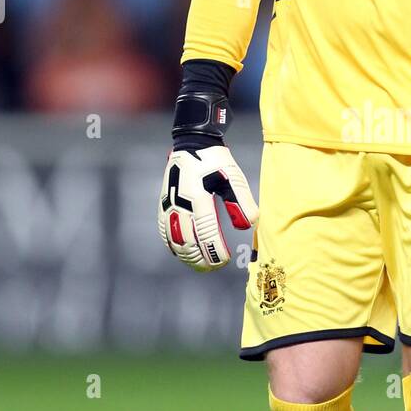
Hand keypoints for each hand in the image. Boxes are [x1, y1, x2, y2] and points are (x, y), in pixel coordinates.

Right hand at [158, 145, 257, 271]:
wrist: (191, 143)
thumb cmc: (215, 161)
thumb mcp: (233, 176)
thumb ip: (241, 202)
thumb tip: (246, 225)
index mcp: (198, 197)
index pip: (205, 232)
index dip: (213, 250)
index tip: (224, 260)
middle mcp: (179, 204)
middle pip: (187, 242)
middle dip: (200, 259)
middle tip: (214, 267)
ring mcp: (169, 205)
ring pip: (174, 240)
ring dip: (187, 256)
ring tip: (201, 265)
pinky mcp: (164, 205)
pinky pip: (165, 232)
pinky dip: (174, 246)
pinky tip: (184, 253)